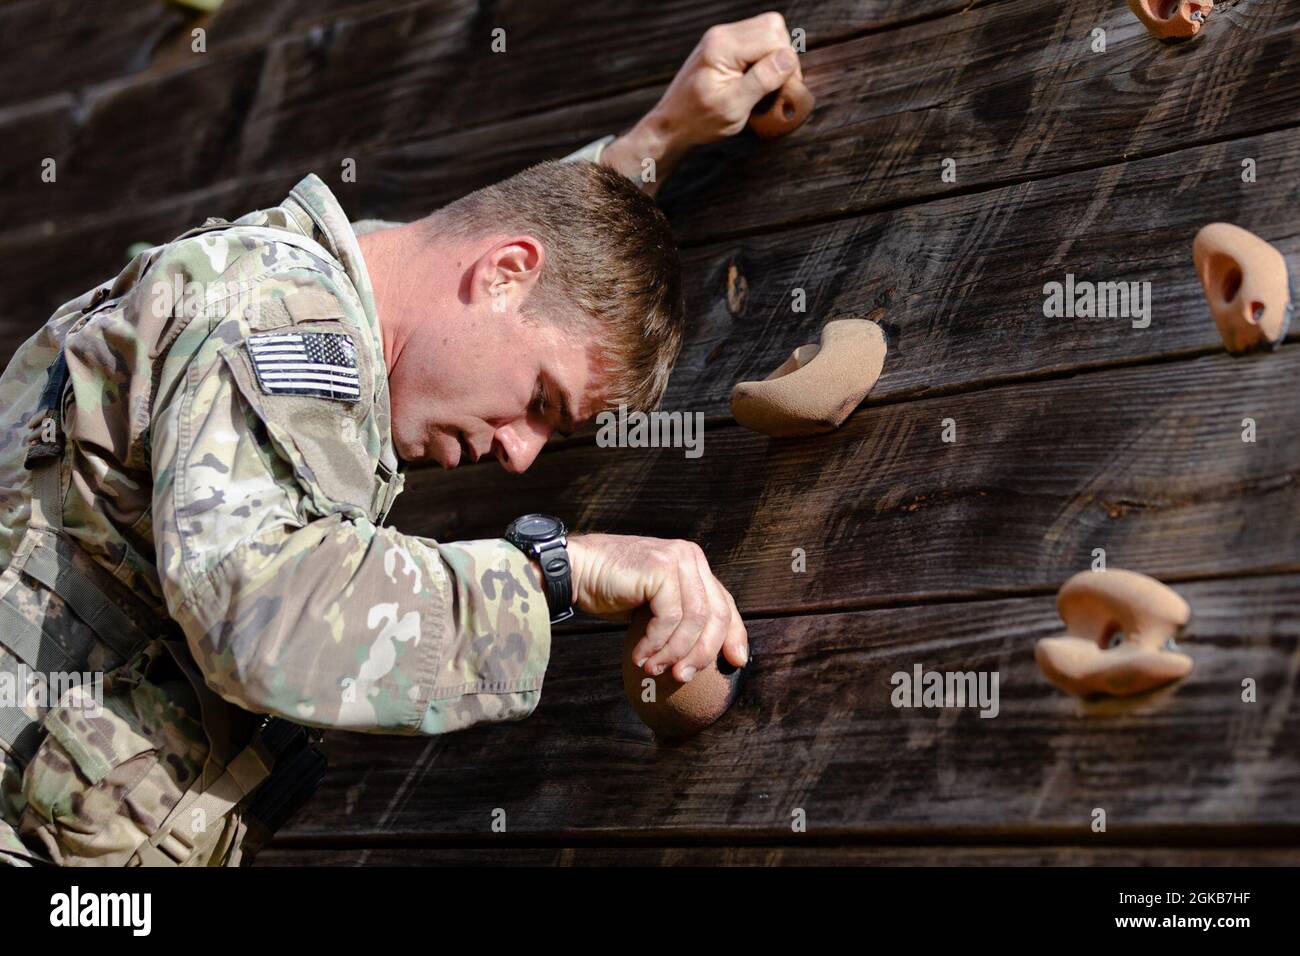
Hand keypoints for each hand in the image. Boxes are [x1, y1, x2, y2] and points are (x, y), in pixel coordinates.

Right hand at [567, 533, 748, 681]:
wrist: (575, 569)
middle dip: (702, 653)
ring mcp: (677, 559)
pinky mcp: (661, 569)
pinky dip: (656, 643)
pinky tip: (640, 656)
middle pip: (715, 614)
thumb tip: (703, 655)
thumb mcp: (653, 605)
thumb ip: (679, 618)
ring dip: (674, 652)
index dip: (734, 635)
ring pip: (693, 620)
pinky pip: (669, 618)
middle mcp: (690, 557)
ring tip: (653, 669)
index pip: (725, 603)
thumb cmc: (610, 589)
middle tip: (683, 677)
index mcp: (694, 564)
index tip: (735, 663)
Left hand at [601, 12, 801, 193]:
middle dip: (783, 55)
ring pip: (767, 30)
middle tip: (779, 85)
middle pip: (772, 26)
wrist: (672, 123)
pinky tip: (756, 78)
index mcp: (723, 47)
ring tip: (767, 83)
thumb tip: (789, 58)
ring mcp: (721, 37)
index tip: (785, 89)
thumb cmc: (699, 120)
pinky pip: (755, 39)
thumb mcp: (734, 107)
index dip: (787, 63)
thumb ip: (762, 80)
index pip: (773, 38)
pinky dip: (763, 57)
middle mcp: (722, 34)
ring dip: (774, 55)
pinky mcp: (722, 44)